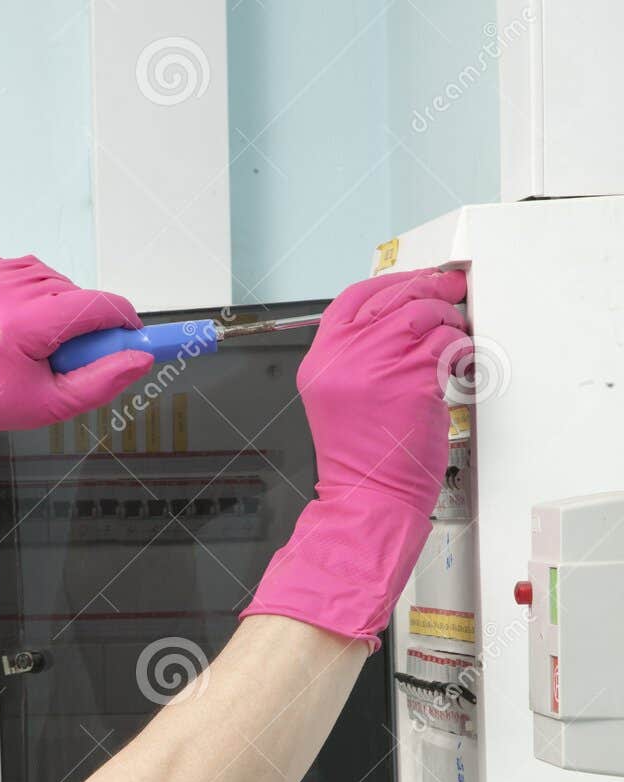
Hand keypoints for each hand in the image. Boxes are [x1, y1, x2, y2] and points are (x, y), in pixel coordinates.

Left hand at [0, 254, 153, 503]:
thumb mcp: (54, 405)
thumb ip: (103, 382)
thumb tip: (141, 359)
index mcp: (18, 325)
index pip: (91, 306)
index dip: (121, 317)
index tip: (135, 331)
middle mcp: (3, 292)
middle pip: (76, 294)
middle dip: (84, 323)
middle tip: (68, 356)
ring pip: (59, 281)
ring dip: (63, 307)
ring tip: (42, 341)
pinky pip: (35, 272)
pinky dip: (41, 293)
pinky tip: (27, 321)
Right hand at [241, 267, 471, 647]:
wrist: (368, 499)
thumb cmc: (363, 459)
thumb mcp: (344, 399)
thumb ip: (360, 357)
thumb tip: (403, 319)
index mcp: (321, 362)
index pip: (352, 299)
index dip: (389, 284)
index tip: (414, 282)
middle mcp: (343, 359)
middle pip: (391, 299)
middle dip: (428, 289)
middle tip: (450, 291)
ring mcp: (376, 367)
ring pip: (422, 315)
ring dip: (447, 319)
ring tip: (455, 335)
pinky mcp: (411, 380)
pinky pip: (445, 344)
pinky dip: (460, 347)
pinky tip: (460, 362)